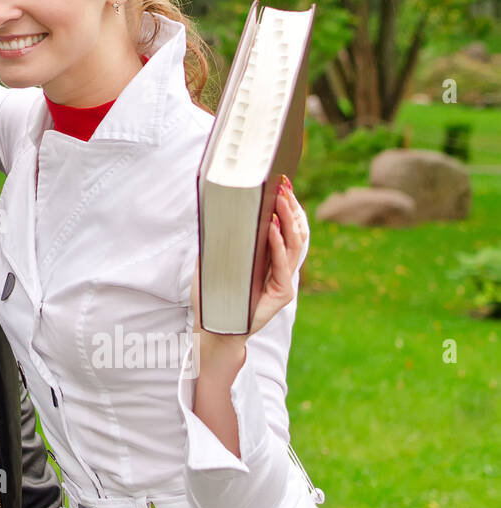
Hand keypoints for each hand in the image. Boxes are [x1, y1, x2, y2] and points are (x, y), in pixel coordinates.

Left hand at [193, 176, 309, 356]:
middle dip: (291, 205)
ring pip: (294, 245)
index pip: (286, 225)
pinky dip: (277, 246)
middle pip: (295, 231)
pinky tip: (272, 229)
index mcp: (271, 257)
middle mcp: (282, 266)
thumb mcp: (215, 260)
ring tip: (279, 200)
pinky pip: (282, 266)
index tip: (281, 181)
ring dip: (287, 219)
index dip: (287, 203)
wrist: (216, 327)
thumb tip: (212, 211)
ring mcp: (284, 280)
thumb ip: (219, 239)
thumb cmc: (216, 295)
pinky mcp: (282, 294)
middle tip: (283, 184)